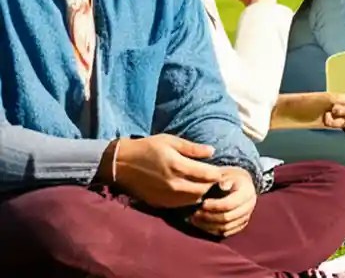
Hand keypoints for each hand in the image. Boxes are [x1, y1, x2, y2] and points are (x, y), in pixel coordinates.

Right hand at [109, 134, 223, 208]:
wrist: (121, 164)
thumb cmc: (148, 148)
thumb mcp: (171, 141)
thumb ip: (193, 148)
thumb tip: (213, 151)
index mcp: (178, 166)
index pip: (207, 175)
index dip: (218, 174)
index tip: (222, 171)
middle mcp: (174, 184)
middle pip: (203, 189)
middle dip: (212, 185)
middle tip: (215, 179)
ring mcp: (166, 196)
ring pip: (194, 200)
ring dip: (202, 193)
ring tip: (204, 185)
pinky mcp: (160, 203)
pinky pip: (181, 205)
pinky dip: (189, 200)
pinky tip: (190, 192)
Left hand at [189, 167, 257, 237]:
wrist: (242, 185)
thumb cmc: (231, 179)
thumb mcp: (229, 175)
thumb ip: (225, 179)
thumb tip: (223, 185)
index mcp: (247, 193)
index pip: (229, 204)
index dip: (214, 206)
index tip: (202, 203)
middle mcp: (249, 207)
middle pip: (227, 217)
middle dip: (209, 217)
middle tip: (194, 214)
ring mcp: (245, 217)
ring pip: (225, 227)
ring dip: (208, 226)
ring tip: (195, 220)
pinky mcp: (240, 225)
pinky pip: (226, 232)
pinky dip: (213, 231)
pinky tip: (202, 225)